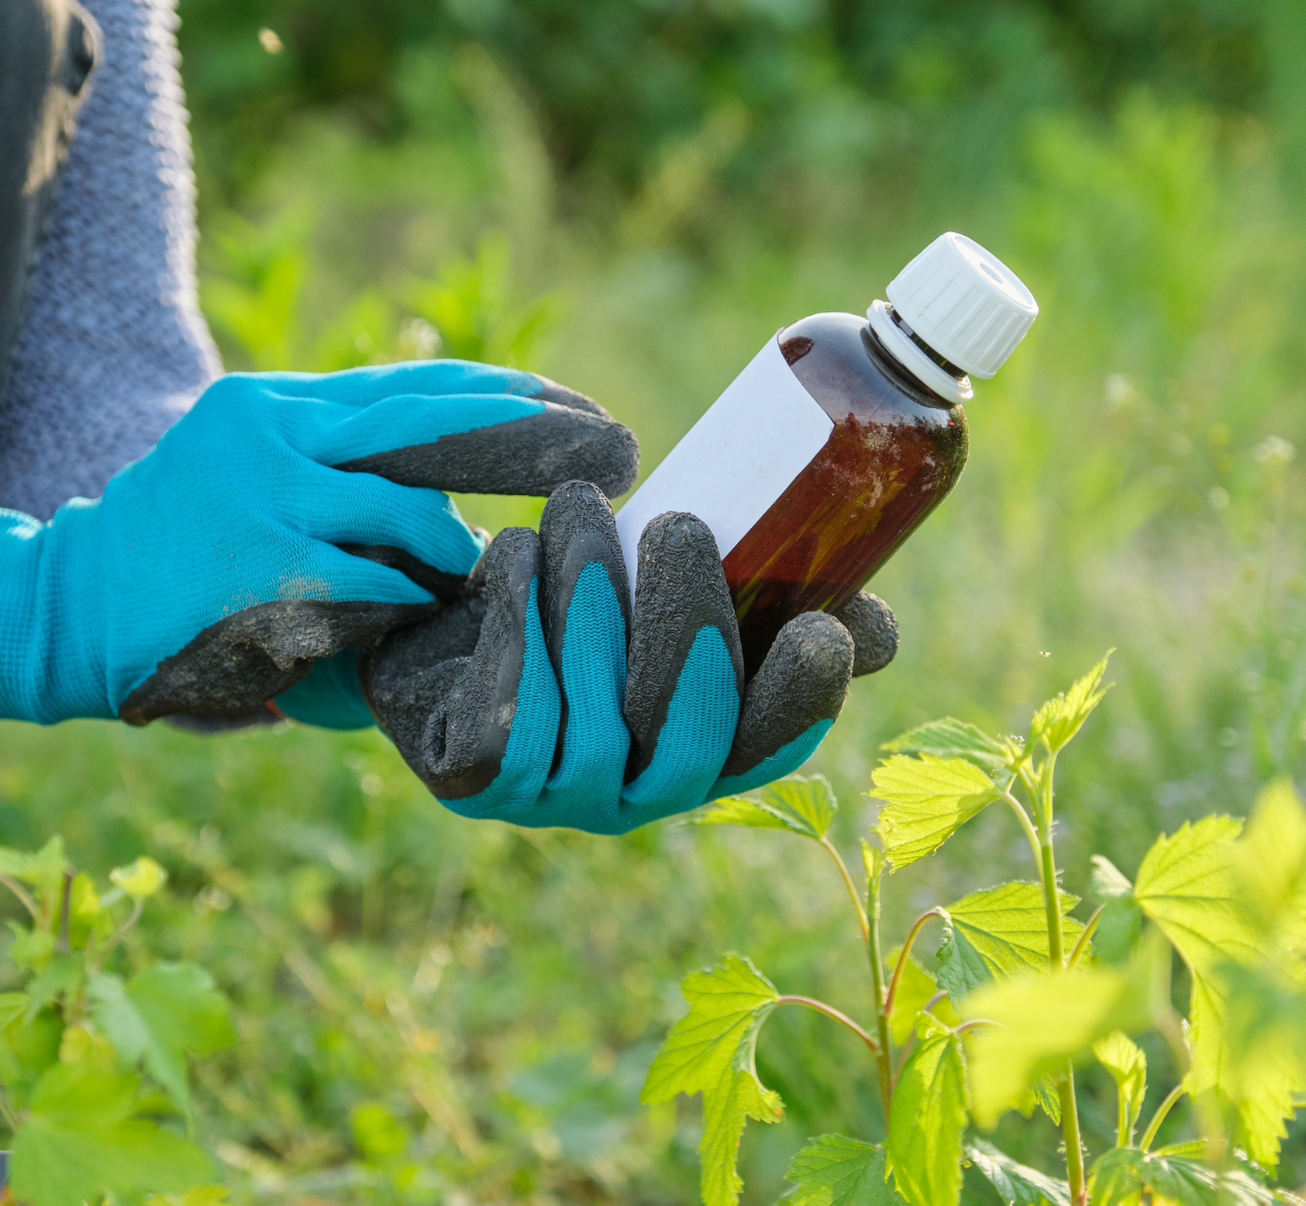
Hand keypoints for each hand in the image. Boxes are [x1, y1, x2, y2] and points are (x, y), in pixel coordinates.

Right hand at [0, 362, 637, 729]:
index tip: (581, 409)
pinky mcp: (268, 571)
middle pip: (435, 421)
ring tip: (472, 577)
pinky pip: (379, 589)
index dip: (507, 395)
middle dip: (537, 436)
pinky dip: (408, 606)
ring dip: (458, 553)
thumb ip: (342, 485)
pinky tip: (411, 619)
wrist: (62, 608)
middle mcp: (276, 436)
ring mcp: (270, 500)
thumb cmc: (175, 558)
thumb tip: (457, 516)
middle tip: (618, 449)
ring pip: (414, 516)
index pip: (415, 388)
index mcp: (276, 409)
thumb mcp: (252, 485)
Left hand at [360, 481, 896, 833]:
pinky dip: (515, 622)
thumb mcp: (663, 587)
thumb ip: (767, 603)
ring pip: (596, 718)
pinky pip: (509, 716)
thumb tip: (876, 630)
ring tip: (578, 507)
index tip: (822, 627)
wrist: (429, 622)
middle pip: (686, 738)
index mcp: (698, 750)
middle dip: (689, 625)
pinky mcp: (473, 780)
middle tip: (678, 525)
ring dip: (589, 600)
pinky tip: (512, 550)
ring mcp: (552, 797)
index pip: (768, 749)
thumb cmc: (568, 599)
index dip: (801, 700)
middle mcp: (634, 793)